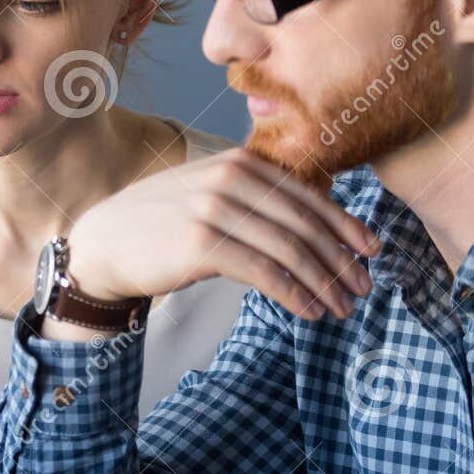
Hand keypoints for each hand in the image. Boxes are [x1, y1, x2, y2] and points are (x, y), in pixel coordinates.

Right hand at [64, 148, 379, 322]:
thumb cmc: (159, 225)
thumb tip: (308, 221)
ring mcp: (215, 209)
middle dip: (341, 259)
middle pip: (304, 223)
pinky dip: (296, 294)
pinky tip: (312, 311)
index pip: (306, 195)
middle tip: (364, 287)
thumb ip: (252, 196)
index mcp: (238, 162)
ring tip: (343, 306)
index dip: (345, 225)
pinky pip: (265, 272)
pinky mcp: (202, 244)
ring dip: (325, 282)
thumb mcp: (208, 194)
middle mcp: (230, 179)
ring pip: (291, 249)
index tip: (370, 251)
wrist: (103, 244)